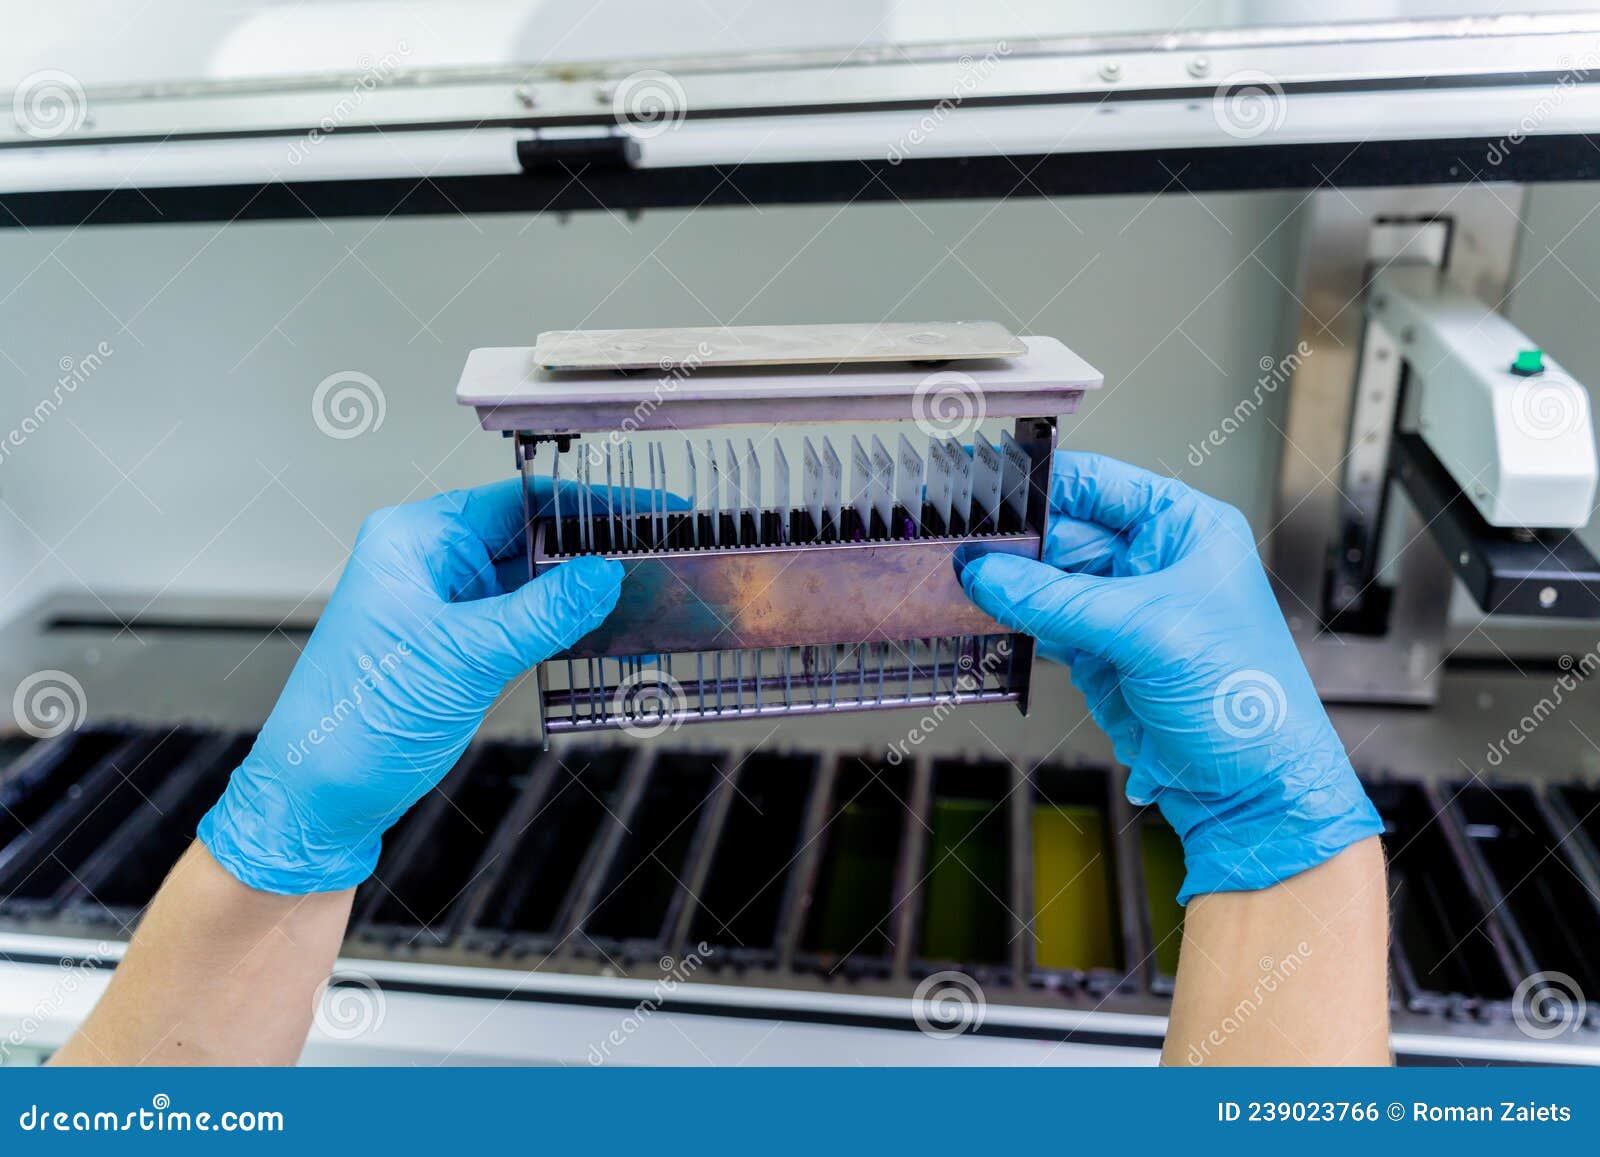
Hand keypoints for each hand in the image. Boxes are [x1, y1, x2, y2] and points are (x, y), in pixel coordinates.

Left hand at [199, 478, 624, 894]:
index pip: (519, 501)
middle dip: (593, 550)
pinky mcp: (462, 647)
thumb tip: (602, 575)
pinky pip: (527, 622)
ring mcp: (447, 606)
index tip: (646, 513)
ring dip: (584, 593)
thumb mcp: (462, 659)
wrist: (320, 802)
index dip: (589, 507)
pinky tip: (607, 634)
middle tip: (659, 556)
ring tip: (645, 597)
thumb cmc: (356, 723)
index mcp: (416, 540)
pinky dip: (566, 627)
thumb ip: (542, 613)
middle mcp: (431, 563)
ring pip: (534, 583)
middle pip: (532, 537)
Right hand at [958, 452, 1380, 902]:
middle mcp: (1152, 560)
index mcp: (1184, 528)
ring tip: (957, 584)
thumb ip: (1058, 600)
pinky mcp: (1100, 652)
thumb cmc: (1244, 701)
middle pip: (1062, 532)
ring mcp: (1122, 608)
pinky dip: (1012, 625)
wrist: (1251, 790)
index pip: (1097, 484)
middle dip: (1011, 542)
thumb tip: (987, 573)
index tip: (984, 489)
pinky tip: (981, 619)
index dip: (1041, 484)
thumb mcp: (1147, 633)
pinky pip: (1043, 625)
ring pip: (1045, 581)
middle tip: (956, 549)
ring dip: (1005, 586)